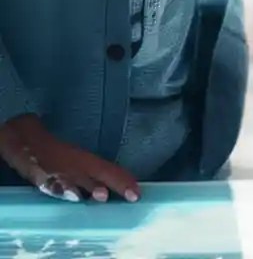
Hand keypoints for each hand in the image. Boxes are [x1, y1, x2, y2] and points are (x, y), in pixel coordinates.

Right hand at [0, 115, 139, 202]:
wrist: (27, 140)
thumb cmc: (56, 153)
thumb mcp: (77, 161)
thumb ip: (93, 174)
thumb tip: (109, 190)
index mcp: (87, 160)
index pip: (110, 170)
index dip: (125, 181)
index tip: (139, 193)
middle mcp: (78, 164)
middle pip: (101, 174)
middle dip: (117, 184)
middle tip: (132, 195)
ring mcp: (61, 170)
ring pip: (80, 180)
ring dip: (91, 187)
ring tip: (103, 195)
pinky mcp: (44, 175)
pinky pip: (54, 184)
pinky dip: (64, 190)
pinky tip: (73, 197)